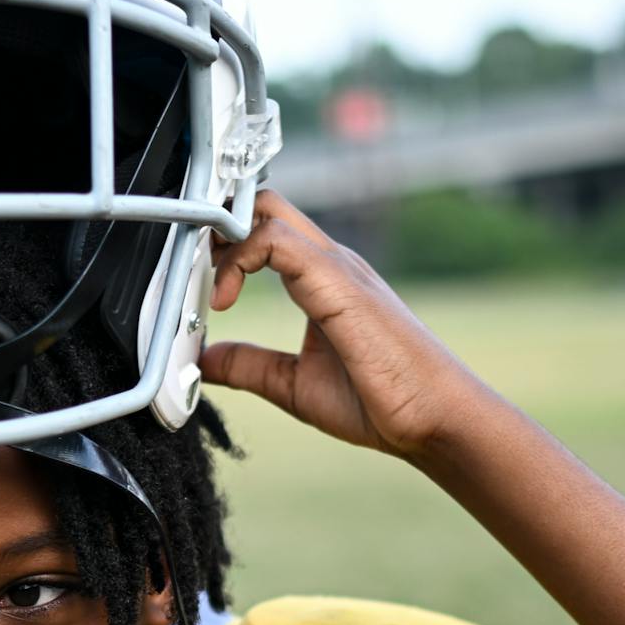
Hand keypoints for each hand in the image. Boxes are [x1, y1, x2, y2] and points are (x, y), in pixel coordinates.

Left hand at [199, 191, 495, 458]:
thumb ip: (251, 366)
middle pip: (265, 204)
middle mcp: (330, 263)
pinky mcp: (337, 280)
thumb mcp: (293, 384)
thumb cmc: (383, 401)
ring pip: (265, 211)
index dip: (222, 244)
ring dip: (219, 237)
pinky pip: (275, 240)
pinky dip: (238, 257)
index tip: (197, 284)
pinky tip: (225, 298)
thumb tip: (206, 361)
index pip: (265, 230)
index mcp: (323, 280)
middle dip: (216, 224)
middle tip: (191, 269)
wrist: (434, 419)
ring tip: (203, 285)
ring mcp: (336, 266)